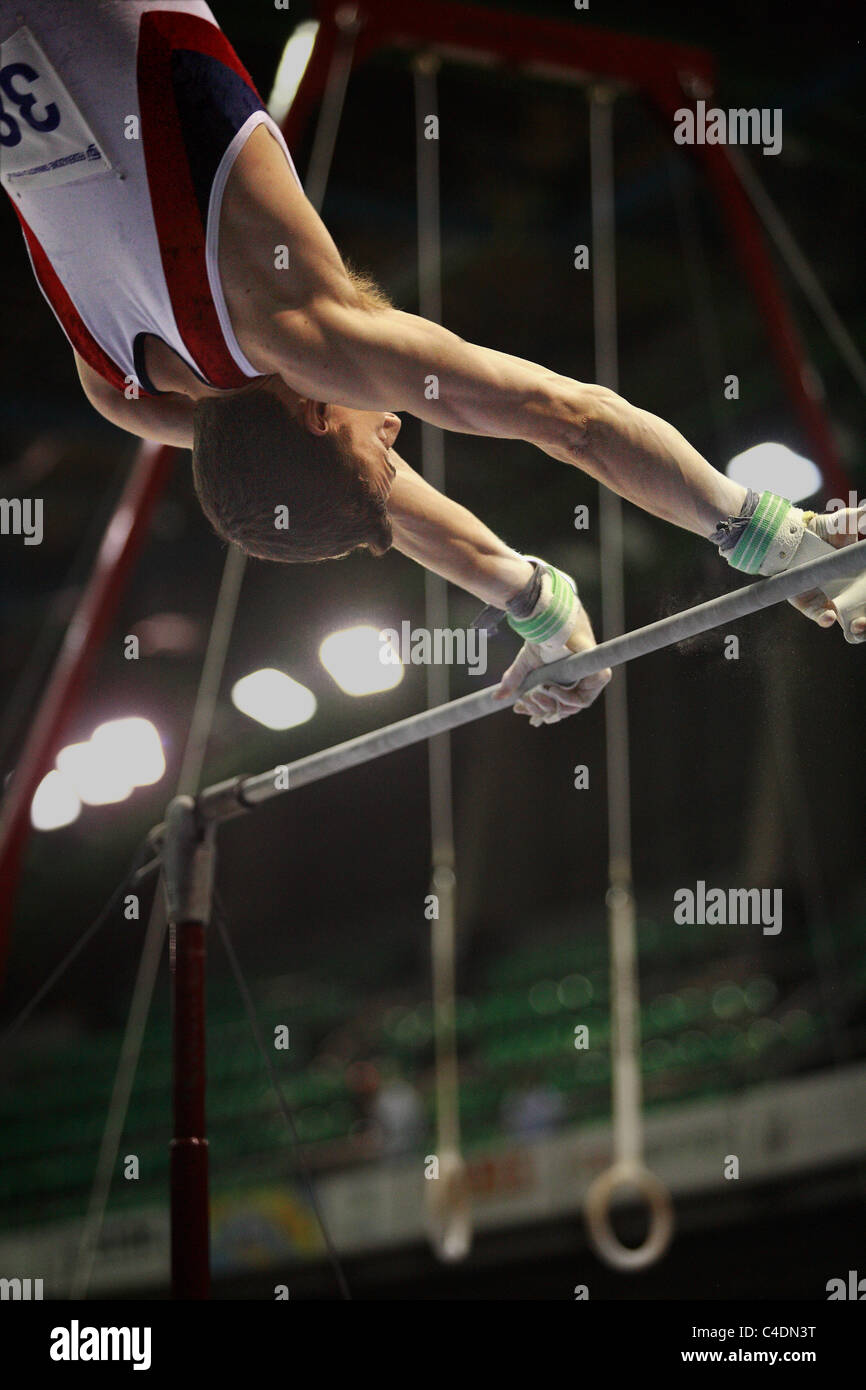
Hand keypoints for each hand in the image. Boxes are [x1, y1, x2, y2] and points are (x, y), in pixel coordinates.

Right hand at [493, 598, 611, 725]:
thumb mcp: (526, 664)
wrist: (555, 621)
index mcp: (562, 686)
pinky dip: (567, 699)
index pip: (551, 709)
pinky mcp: (598, 677)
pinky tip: (551, 690)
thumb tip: (496, 698)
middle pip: (560, 712)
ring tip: (536, 692)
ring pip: (570, 709)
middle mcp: (576, 687)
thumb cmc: (545, 639)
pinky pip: (584, 700)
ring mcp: (588, 683)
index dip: (535, 712)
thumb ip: (514, 681)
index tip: (517, 708)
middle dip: (540, 709)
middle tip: (527, 698)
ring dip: (550, 705)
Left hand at [789, 506, 865, 637]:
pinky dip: (825, 618)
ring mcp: (829, 600)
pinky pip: (818, 615)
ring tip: (858, 625)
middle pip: (864, 616)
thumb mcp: (845, 521)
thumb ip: (859, 519)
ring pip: (845, 622)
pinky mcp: (808, 603)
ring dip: (855, 629)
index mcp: (860, 577)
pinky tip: (830, 616)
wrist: (793, 534)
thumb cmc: (824, 530)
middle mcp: (847, 592)